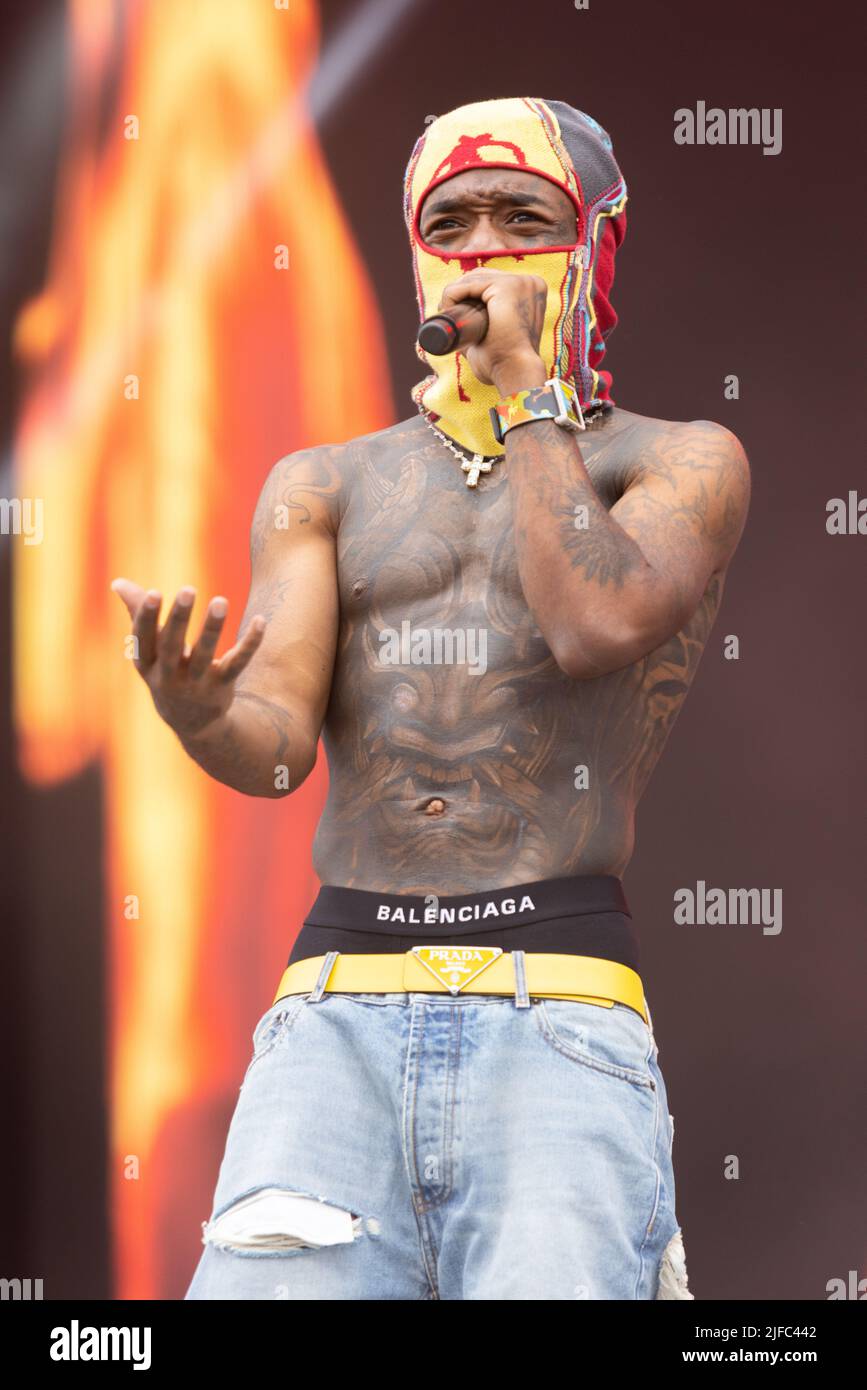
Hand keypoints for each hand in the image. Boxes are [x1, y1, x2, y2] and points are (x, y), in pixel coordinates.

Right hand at [110, 578, 265, 737]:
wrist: (191, 723)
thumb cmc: (166, 673)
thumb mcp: (149, 651)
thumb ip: (137, 613)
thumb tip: (118, 582)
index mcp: (148, 663)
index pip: (143, 638)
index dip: (147, 617)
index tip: (155, 592)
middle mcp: (169, 676)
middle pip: (172, 646)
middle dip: (179, 618)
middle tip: (188, 589)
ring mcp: (196, 684)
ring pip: (205, 655)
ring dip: (212, 628)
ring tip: (220, 601)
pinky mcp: (222, 686)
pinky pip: (237, 664)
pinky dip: (250, 644)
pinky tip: (261, 621)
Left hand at [437, 267, 547, 392]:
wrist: (515, 373)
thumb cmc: (504, 363)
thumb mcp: (497, 337)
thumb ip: (485, 328)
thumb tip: (459, 329)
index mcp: (531, 292)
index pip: (491, 282)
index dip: (468, 295)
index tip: (455, 315)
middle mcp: (530, 282)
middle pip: (481, 277)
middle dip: (459, 292)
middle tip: (446, 315)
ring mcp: (519, 282)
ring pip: (472, 279)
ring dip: (453, 294)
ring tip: (446, 315)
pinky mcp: (506, 286)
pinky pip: (468, 284)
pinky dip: (451, 295)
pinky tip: (446, 309)